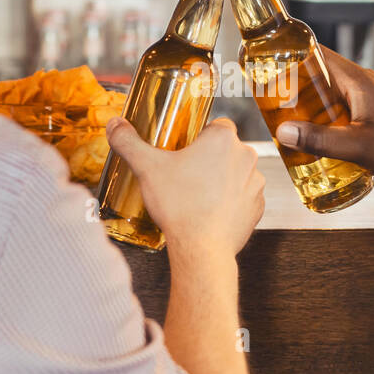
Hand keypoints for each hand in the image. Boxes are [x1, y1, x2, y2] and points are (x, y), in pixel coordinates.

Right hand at [105, 116, 264, 255]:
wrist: (201, 249)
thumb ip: (129, 142)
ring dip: (220, 180)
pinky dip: (229, 202)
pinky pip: (242, 198)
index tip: (185, 150)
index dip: (199, 137)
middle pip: (225, 150)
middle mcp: (246, 156)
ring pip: (235, 173)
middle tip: (185, 175)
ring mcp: (255, 183)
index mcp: (223, 139)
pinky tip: (209, 211)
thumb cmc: (179, 206)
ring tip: (196, 196)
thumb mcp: (146, 168)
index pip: (215, 125)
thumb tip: (115, 125)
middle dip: (208, 160)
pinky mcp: (257, 208)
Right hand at [274, 48, 373, 183]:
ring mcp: (369, 94)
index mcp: (357, 80)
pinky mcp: (373, 108)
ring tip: (288, 119)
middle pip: (320, 72)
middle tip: (272, 101)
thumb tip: (283, 131)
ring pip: (330, 90)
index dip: (291, 57)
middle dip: (294, 85)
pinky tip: (317, 133)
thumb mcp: (356, 146)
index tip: (269, 68)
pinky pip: (341, 103)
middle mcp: (363, 81)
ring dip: (309, 101)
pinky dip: (325, 112)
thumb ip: (318, 139)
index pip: (317, 54)